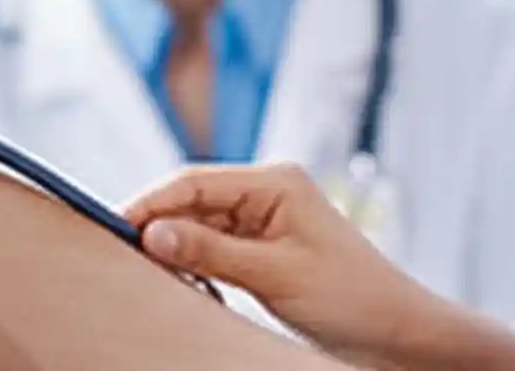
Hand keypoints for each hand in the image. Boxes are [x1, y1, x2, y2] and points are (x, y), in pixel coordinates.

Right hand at [124, 164, 432, 359]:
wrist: (400, 335)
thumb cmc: (352, 299)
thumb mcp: (274, 275)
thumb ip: (209, 251)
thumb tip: (151, 233)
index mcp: (275, 181)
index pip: (192, 181)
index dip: (149, 204)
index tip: (114, 230)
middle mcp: (268, 191)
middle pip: (191, 198)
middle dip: (157, 225)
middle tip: (123, 257)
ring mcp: (267, 218)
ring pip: (200, 223)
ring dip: (176, 247)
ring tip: (152, 275)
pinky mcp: (267, 246)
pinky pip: (215, 245)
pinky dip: (196, 263)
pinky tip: (184, 283)